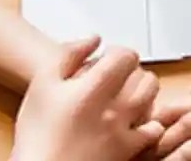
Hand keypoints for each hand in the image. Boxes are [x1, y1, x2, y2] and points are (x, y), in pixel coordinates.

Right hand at [11, 36, 162, 160]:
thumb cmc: (37, 135)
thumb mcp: (41, 85)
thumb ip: (68, 55)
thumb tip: (94, 39)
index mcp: (93, 89)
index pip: (126, 56)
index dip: (118, 53)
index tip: (108, 59)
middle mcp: (114, 109)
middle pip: (145, 76)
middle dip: (134, 72)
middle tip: (118, 76)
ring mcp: (124, 131)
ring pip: (152, 99)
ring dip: (144, 92)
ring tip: (127, 95)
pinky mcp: (128, 150)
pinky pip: (153, 130)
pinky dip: (149, 122)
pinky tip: (133, 121)